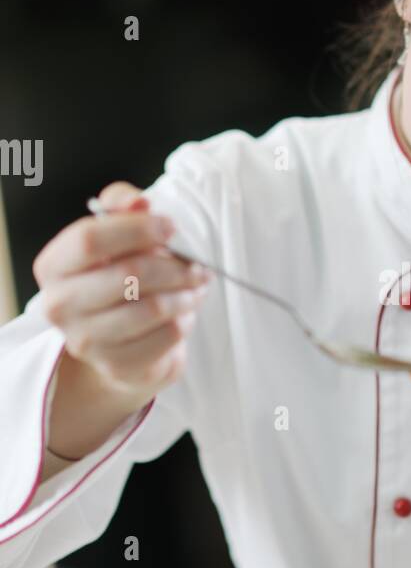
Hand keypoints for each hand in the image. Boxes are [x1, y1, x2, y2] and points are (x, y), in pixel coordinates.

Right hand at [33, 181, 210, 401]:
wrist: (122, 338)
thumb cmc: (119, 276)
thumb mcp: (117, 234)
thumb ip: (122, 206)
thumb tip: (138, 203)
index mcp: (53, 266)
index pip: (89, 239)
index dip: (137, 229)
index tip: (171, 228)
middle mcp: (59, 305)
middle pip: (127, 274)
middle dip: (174, 266)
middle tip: (199, 266)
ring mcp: (85, 340)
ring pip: (151, 308)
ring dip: (185, 294)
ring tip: (196, 287)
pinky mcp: (115, 365)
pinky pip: (165, 337)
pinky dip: (184, 320)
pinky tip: (184, 312)